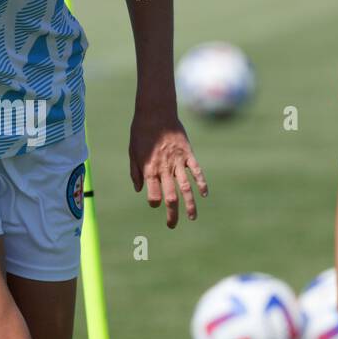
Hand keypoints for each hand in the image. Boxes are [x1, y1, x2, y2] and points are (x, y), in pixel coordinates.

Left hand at [129, 102, 207, 227]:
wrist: (156, 113)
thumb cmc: (141, 132)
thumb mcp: (133, 152)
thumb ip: (136, 171)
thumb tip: (139, 189)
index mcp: (149, 169)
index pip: (153, 194)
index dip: (154, 201)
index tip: (155, 202)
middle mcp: (164, 169)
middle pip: (170, 196)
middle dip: (172, 213)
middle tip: (172, 226)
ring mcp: (178, 162)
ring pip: (185, 187)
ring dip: (189, 204)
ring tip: (192, 217)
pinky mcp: (188, 154)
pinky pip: (196, 171)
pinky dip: (201, 182)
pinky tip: (204, 194)